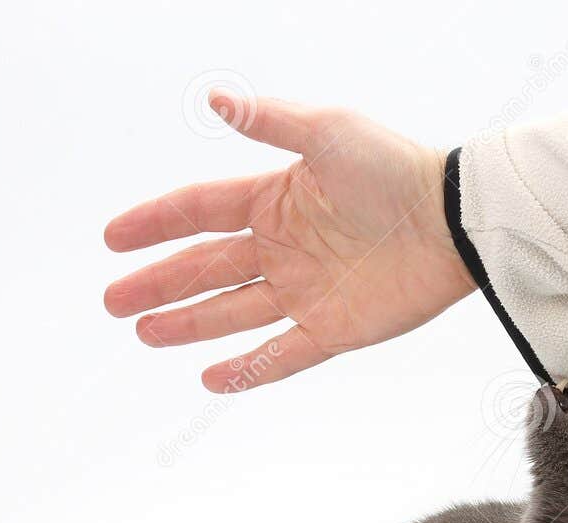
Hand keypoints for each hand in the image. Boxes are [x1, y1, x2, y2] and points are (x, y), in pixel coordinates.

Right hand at [103, 94, 475, 391]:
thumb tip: (212, 99)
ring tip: (144, 333)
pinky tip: (209, 378)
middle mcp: (283, 247)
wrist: (454, 221)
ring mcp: (305, 291)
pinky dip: (246, 369)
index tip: (113, 238)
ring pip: (232, 312)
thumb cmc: (396, 168)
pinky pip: (280, 354)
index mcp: (275, 199)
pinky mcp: (333, 329)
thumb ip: (268, 120)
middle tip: (113, 301)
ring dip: (187, 324)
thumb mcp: (328, 131)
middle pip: (205, 269)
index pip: (199, 212)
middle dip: (158, 284)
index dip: (154, 223)